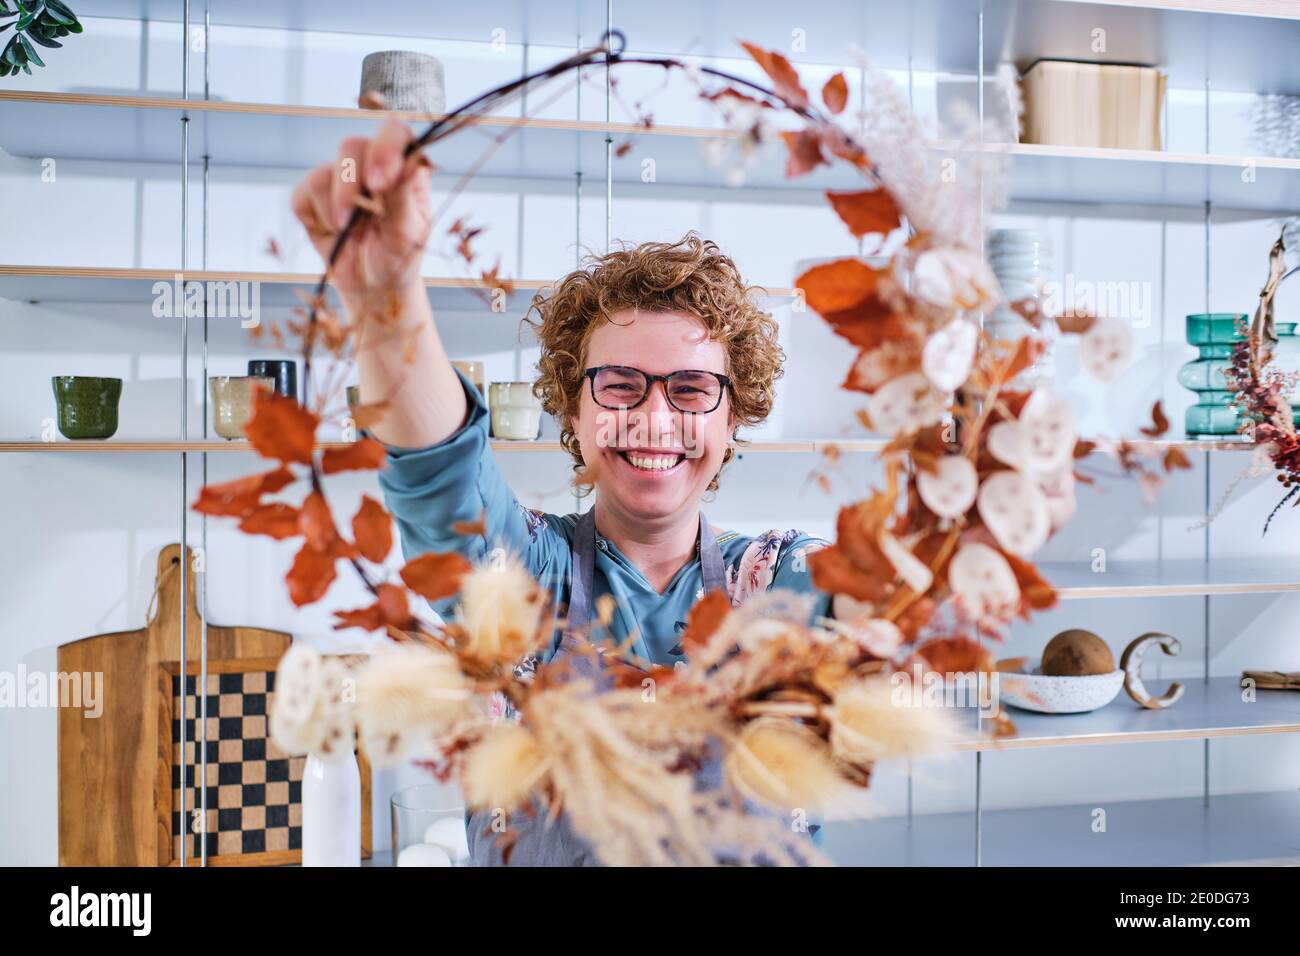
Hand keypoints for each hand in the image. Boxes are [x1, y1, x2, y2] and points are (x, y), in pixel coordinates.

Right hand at [291, 117, 432, 304]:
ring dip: (334, 210)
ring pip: (323, 173)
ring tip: (349, 234)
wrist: (373, 285)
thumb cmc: (399, 255)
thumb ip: (405, 195)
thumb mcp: (409, 232)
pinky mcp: (310, 195)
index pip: (394, 133)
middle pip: (350, 146)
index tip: (379, 183)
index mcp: (401, 166)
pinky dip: (317, 219)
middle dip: (350, 186)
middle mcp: (369, 163)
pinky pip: (303, 195)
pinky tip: (332, 234)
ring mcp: (338, 177)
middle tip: (354, 221)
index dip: (385, 148)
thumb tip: (409, 162)